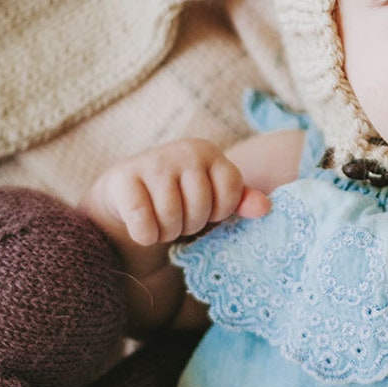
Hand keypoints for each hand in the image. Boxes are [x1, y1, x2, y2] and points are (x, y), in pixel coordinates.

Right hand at [83, 138, 273, 246]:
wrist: (126, 195)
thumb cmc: (178, 197)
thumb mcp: (213, 197)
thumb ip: (240, 201)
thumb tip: (264, 208)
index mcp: (208, 151)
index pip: (230, 191)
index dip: (218, 211)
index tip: (205, 208)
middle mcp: (182, 151)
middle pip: (200, 208)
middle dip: (190, 224)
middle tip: (178, 217)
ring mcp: (151, 162)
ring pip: (172, 218)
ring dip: (166, 232)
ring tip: (160, 220)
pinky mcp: (122, 180)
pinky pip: (144, 224)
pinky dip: (145, 235)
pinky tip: (142, 226)